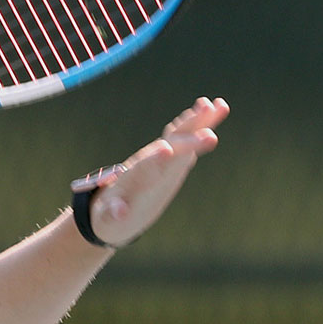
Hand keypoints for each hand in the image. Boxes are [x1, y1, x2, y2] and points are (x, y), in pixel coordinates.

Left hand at [83, 97, 226, 246]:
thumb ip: (111, 215)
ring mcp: (161, 155)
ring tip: (216, 104)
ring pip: (181, 135)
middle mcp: (148, 160)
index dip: (155, 160)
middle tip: (209, 133)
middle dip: (186, 140)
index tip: (165, 151)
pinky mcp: (172, 156)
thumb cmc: (108, 215)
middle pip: (169, 146)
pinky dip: (201, 124)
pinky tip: (214, 107)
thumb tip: (120, 212)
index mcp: (133, 177)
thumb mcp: (106, 219)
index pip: (146, 167)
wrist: (111, 205)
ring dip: (197, 121)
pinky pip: (188, 138)